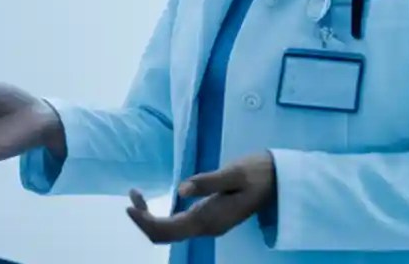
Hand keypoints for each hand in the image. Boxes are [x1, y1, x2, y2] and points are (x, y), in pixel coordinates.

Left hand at [126, 152, 275, 242]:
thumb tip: (181, 189)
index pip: (168, 230)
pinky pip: (178, 225)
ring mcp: (208, 226)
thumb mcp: (234, 173)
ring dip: (150, 218)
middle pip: (166, 235)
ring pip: (171, 232)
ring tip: (137, 195)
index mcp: (210, 220)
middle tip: (132, 194)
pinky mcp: (209, 219)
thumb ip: (208, 182)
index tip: (129, 203)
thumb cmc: (257, 173)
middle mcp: (207, 228)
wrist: (279, 180)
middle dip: (144, 220)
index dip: (145, 221)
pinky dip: (160, 215)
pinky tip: (155, 200)